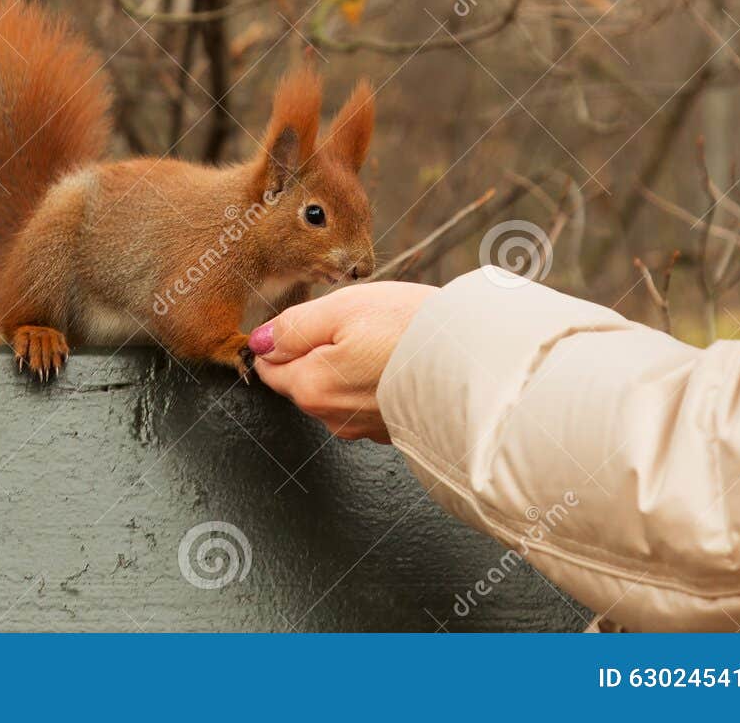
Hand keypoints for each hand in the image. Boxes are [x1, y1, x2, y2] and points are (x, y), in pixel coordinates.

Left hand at [247, 281, 437, 441]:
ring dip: (347, 367)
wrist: (481, 362)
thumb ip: (292, 328)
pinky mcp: (393, 430)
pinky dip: (374, 382)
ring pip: (335, 392)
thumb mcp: (341, 309)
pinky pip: (366, 402)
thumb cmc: (410, 330)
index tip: (314, 320)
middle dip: (316, 353)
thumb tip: (259, 343)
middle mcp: (333, 418)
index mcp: (311, 389)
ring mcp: (364, 429)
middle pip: (302, 380)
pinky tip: (398, 360)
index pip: (269, 369)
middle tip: (355, 325)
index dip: (283, 339)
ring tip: (382, 341)